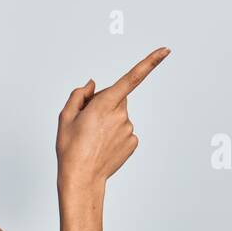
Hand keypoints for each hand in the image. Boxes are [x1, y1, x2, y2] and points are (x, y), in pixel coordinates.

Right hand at [56, 47, 169, 192]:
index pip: (132, 78)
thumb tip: (92, 85)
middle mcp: (121, 114)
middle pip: (117, 98)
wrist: (81, 179)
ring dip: (107, 122)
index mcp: (104, 104)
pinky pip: (124, 131)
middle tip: (86, 123)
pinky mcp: (133, 142)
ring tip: (92, 139)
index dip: (150, 62)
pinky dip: (114, 135)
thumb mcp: (65, 117)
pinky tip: (102, 147)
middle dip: (104, 104)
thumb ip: (79, 95)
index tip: (166, 51)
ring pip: (119, 116)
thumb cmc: (70, 148)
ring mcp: (129, 129)